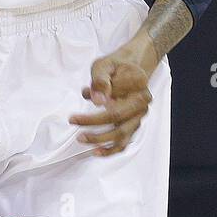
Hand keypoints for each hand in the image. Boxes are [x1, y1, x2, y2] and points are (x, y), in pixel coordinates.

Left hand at [69, 35, 159, 157]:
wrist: (131, 68)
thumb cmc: (115, 67)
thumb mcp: (104, 65)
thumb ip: (100, 81)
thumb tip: (97, 101)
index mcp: (138, 84)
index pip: (116, 96)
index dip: (97, 97)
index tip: (84, 92)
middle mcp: (143, 102)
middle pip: (118, 117)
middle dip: (93, 122)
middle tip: (73, 120)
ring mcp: (140, 116)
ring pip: (122, 134)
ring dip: (101, 139)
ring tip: (81, 139)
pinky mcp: (134, 125)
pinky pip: (125, 142)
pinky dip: (112, 149)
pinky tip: (96, 152)